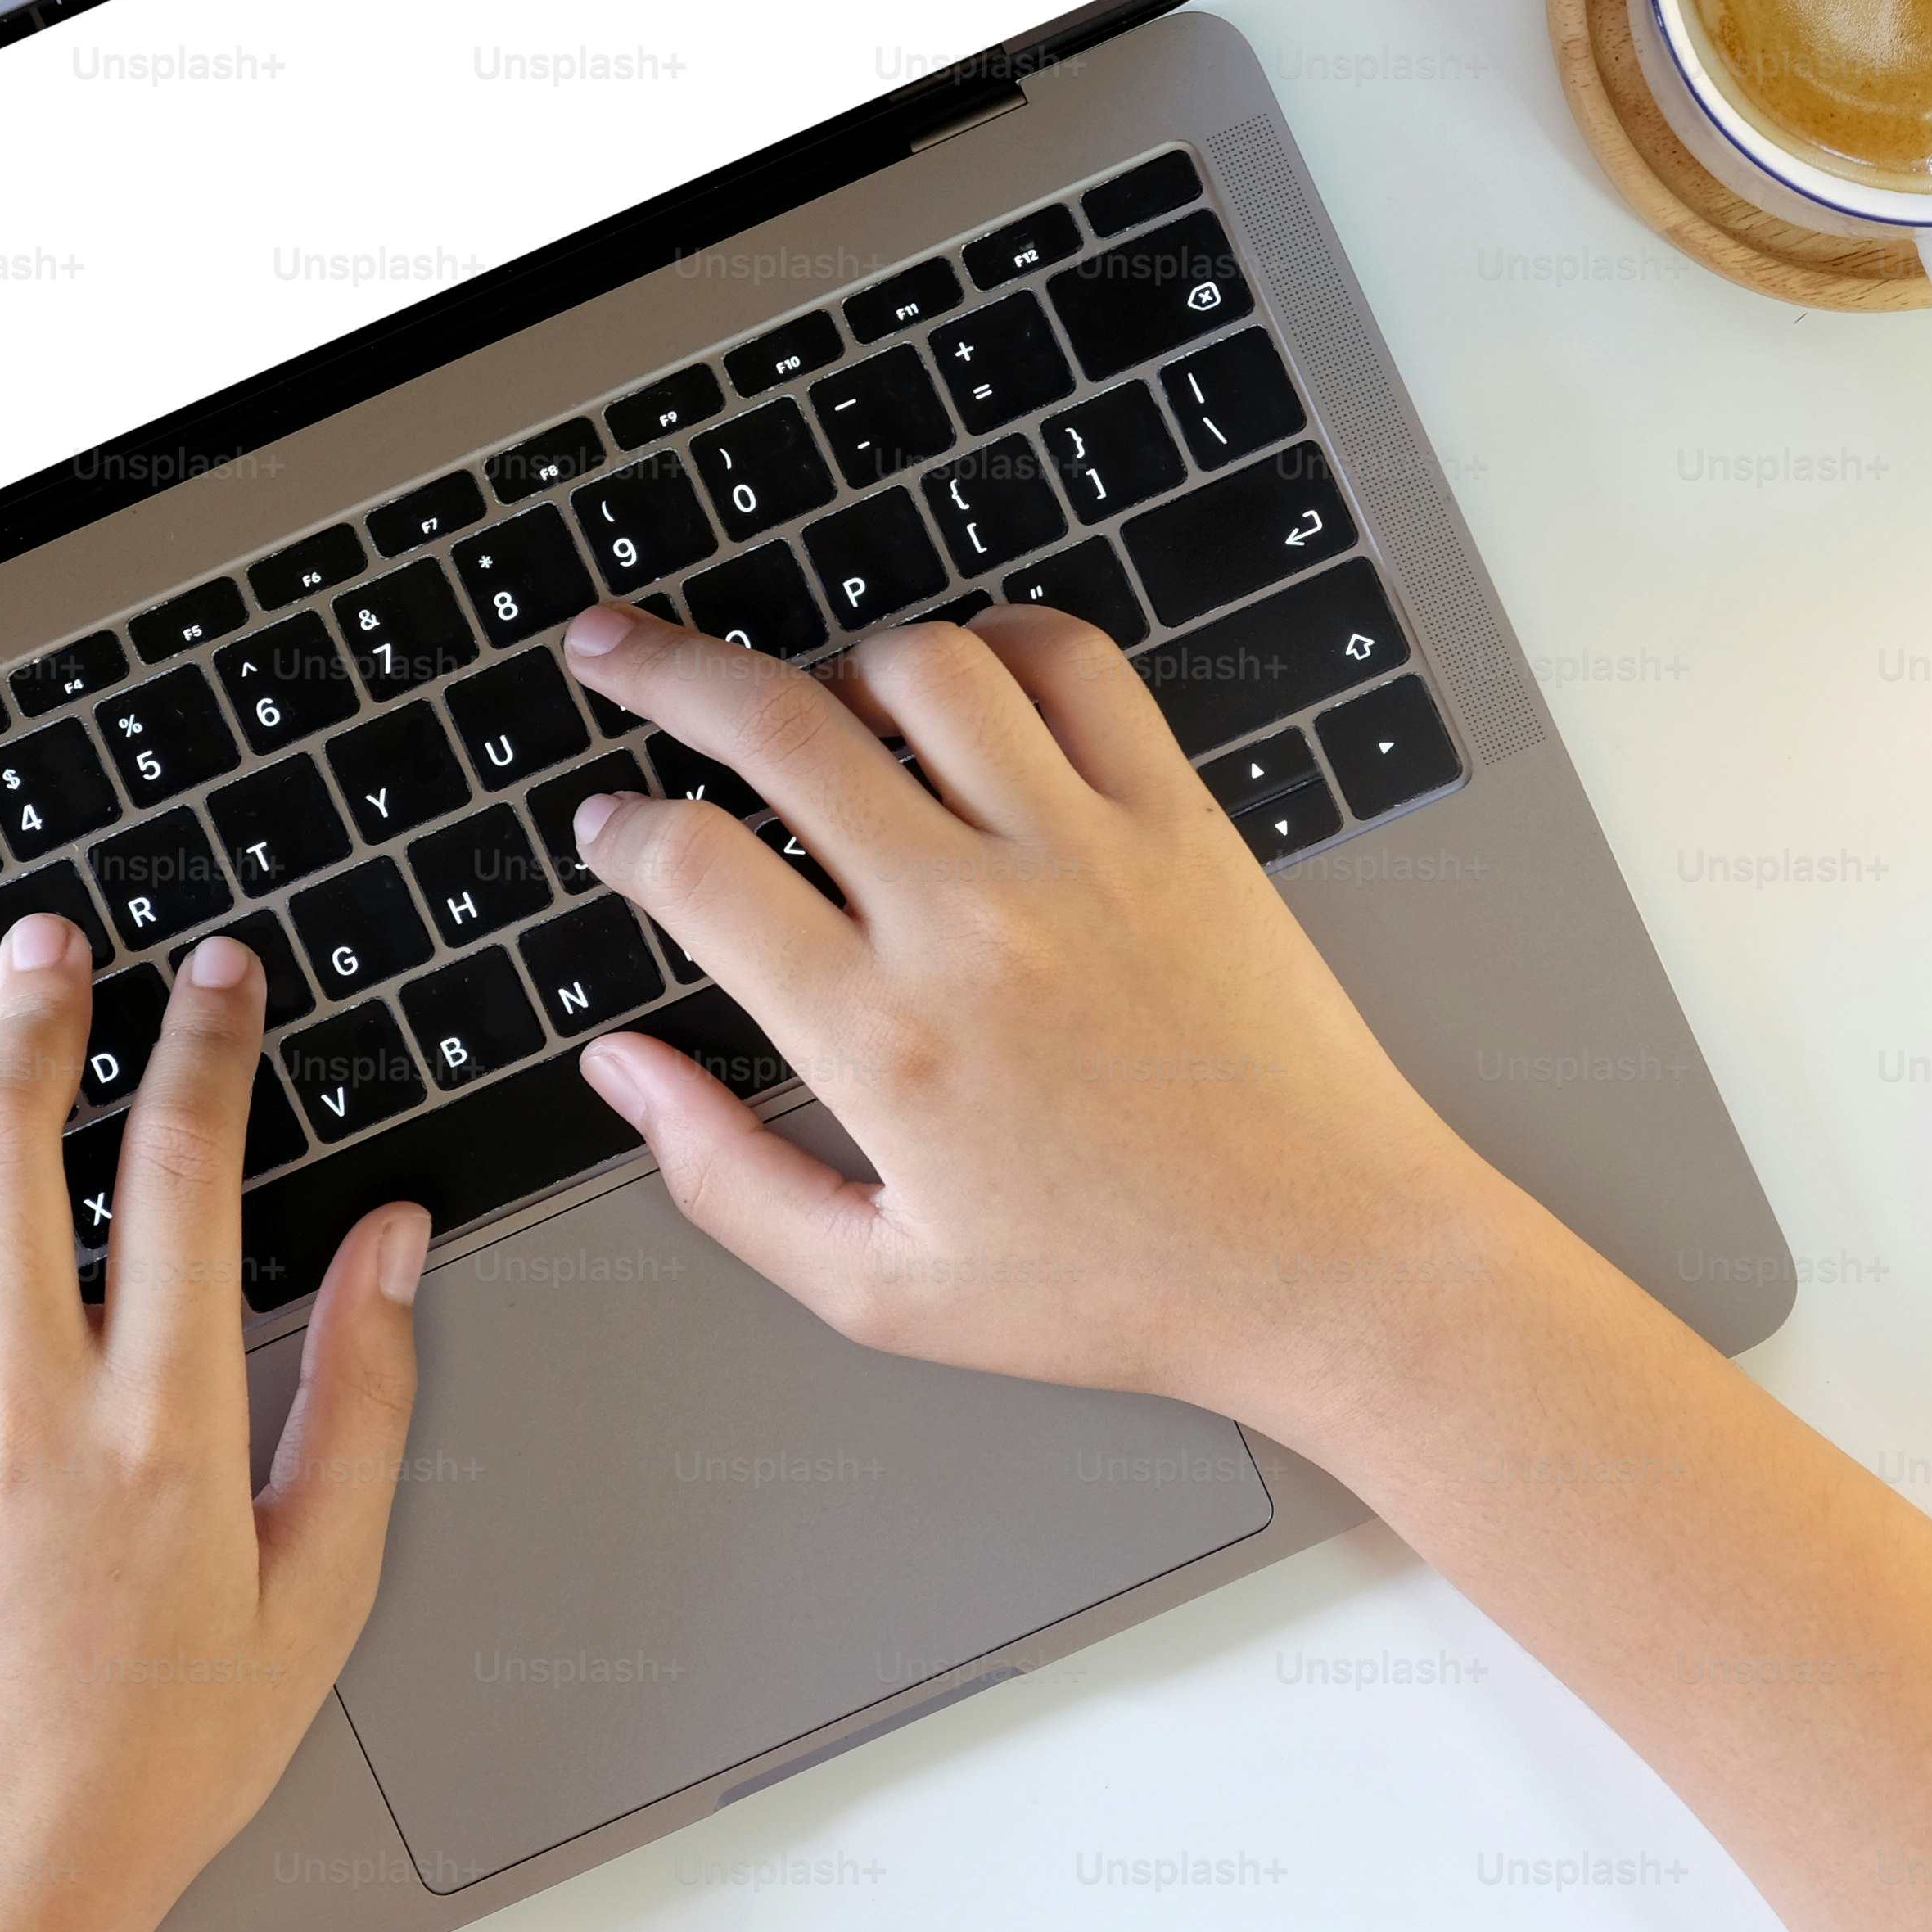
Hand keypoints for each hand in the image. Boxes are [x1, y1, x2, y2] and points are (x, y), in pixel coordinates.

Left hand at [0, 920, 426, 1931]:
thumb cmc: (157, 1750)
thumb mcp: (319, 1586)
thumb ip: (362, 1397)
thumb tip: (394, 1244)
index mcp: (161, 1427)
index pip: (186, 1172)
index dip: (206, 1047)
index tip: (218, 981)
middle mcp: (16, 1407)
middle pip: (13, 1145)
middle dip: (43, 1016)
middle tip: (59, 954)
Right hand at [558, 601, 1521, 1428]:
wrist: (1327, 1263)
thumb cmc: (1117, 1289)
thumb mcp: (882, 1289)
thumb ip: (725, 1179)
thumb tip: (623, 1071)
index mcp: (884, 1038)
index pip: (694, 867)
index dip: (619, 830)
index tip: (604, 826)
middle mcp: (971, 919)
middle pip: (777, 726)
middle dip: (662, 672)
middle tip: (610, 648)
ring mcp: (1083, 852)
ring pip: (921, 667)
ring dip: (840, 661)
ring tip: (813, 697)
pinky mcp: (1178, 821)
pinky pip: (1074, 666)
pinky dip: (1001, 642)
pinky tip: (968, 681)